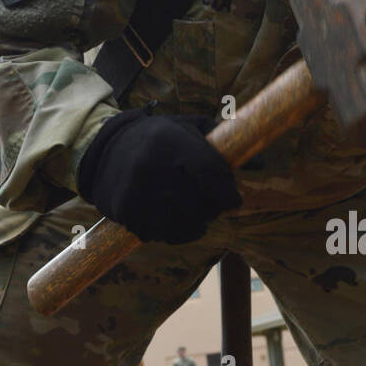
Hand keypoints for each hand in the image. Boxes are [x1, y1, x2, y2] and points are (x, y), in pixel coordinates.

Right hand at [77, 103, 242, 243]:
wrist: (104, 149)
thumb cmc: (158, 139)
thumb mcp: (188, 130)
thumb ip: (222, 145)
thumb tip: (261, 165)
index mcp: (172, 142)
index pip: (212, 175)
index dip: (229, 194)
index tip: (233, 201)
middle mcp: (153, 167)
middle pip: (201, 206)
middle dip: (212, 210)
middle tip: (210, 206)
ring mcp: (137, 192)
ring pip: (183, 225)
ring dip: (194, 225)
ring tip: (191, 213)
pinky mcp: (126, 212)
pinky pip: (161, 235)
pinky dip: (170, 232)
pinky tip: (168, 217)